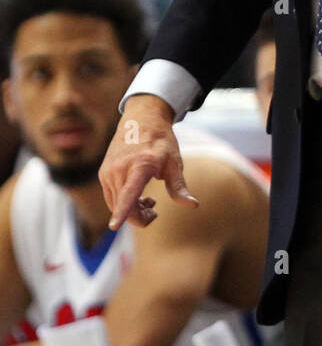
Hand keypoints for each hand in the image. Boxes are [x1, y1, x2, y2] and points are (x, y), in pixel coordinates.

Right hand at [100, 94, 197, 229]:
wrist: (141, 119)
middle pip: (123, 207)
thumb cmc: (160, 141)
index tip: (114, 227)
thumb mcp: (174, 162)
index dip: (122, 212)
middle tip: (154, 212)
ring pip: (115, 205)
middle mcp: (119, 170)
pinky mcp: (103, 173)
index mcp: (139, 166)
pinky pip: (111, 197)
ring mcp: (108, 172)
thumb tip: (193, 205)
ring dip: (131, 210)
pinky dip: (123, 203)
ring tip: (149, 201)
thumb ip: (179, 186)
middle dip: (139, 218)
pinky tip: (137, 196)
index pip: (128, 194)